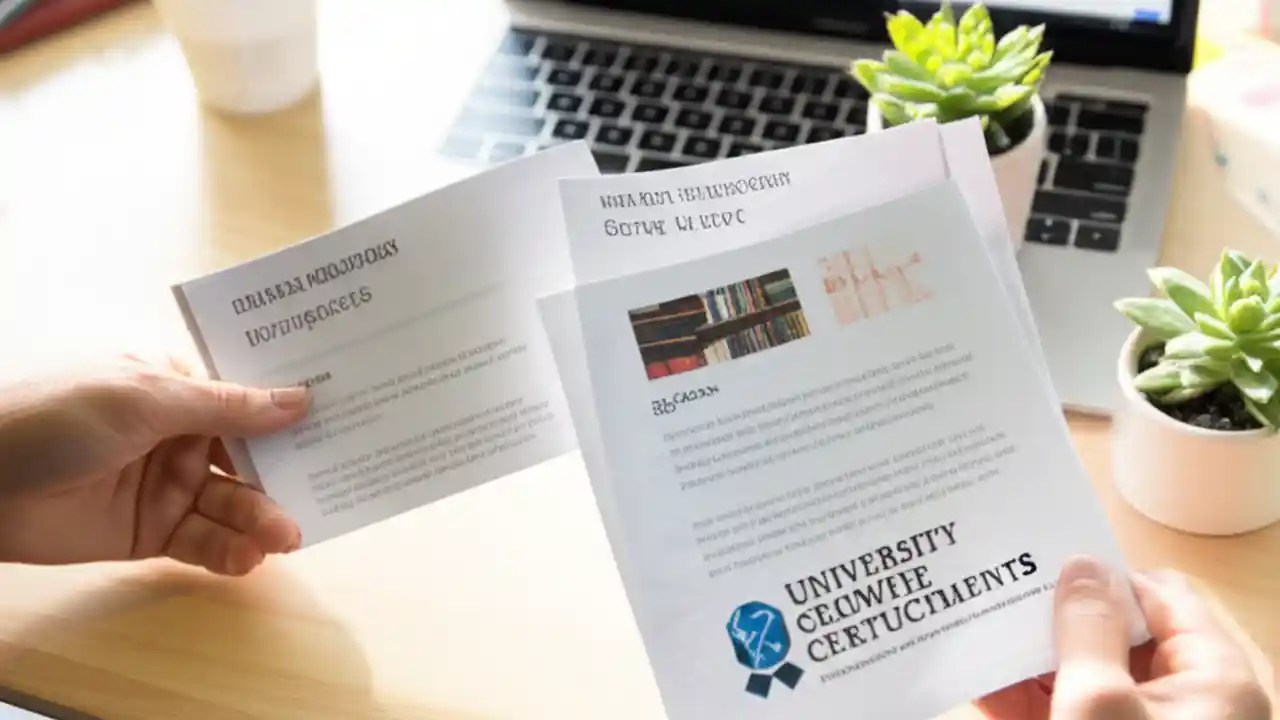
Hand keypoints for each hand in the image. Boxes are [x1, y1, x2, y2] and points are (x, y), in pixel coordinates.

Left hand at [0, 355, 309, 574]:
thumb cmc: (57, 417)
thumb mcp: (146, 399)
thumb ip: (226, 407)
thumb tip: (299, 400)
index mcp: (176, 387)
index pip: (247, 395)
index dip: (291, 406)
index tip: (344, 414)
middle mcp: (179, 434)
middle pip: (251, 455)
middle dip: (287, 473)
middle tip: (327, 489)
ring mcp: (168, 485)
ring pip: (234, 503)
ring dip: (262, 518)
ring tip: (286, 536)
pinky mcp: (152, 533)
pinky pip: (205, 542)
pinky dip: (230, 551)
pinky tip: (249, 556)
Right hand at [977, 556, 1271, 719]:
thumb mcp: (1099, 704)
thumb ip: (1087, 630)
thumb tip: (1081, 566)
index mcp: (1215, 680)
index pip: (1160, 594)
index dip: (1099, 574)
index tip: (1040, 560)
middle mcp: (1188, 702)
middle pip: (1118, 634)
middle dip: (1056, 616)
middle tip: (999, 592)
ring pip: (1086, 676)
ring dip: (1032, 658)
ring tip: (977, 628)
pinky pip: (1069, 713)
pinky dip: (1026, 699)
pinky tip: (980, 679)